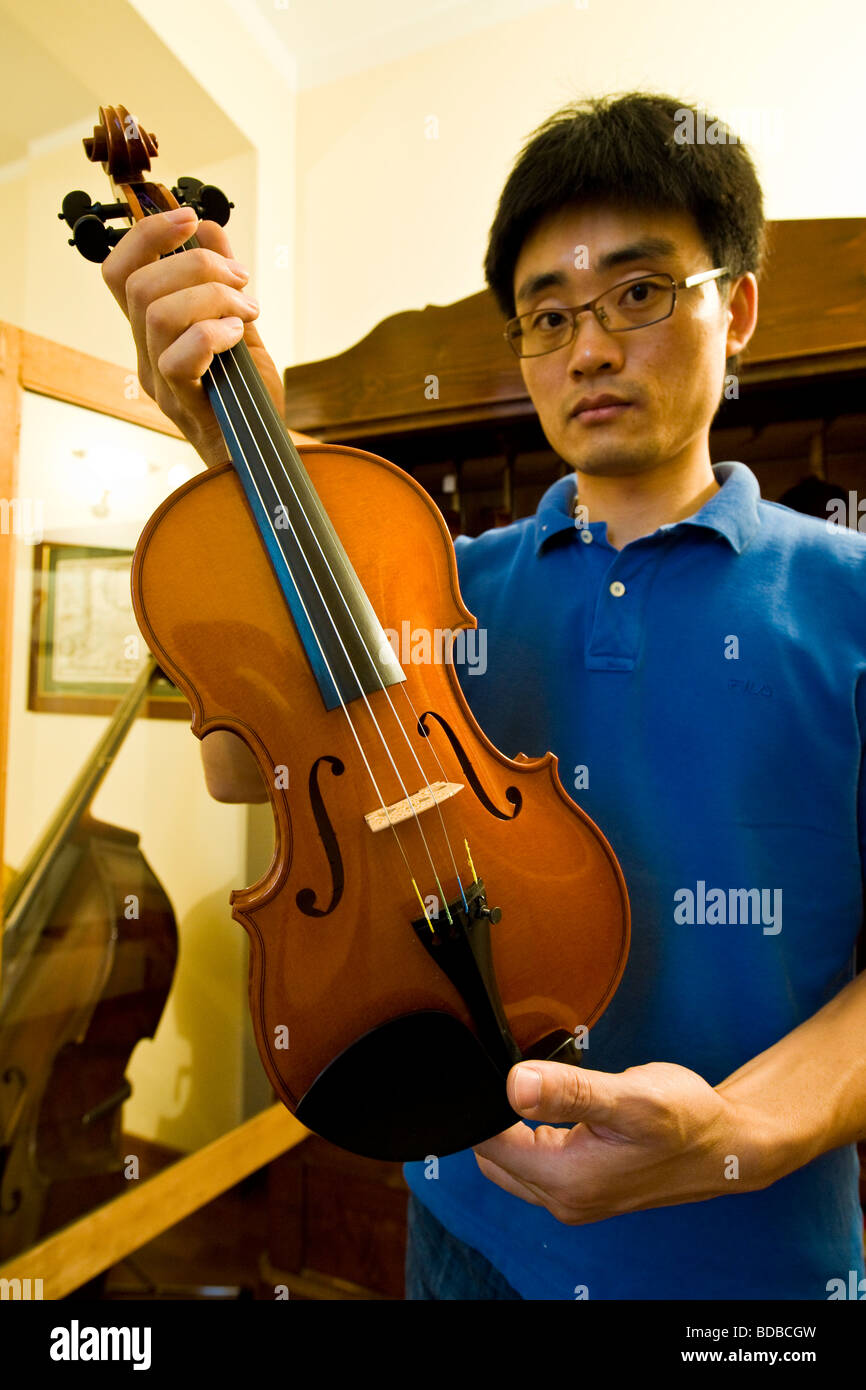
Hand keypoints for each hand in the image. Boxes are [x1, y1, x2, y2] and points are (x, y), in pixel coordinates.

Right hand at [101, 207, 282, 467]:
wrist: (265, 457)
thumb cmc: (250, 401)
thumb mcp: (239, 328)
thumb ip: (223, 283)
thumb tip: (211, 228)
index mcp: (152, 332)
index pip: (120, 272)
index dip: (147, 235)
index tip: (190, 218)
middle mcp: (146, 354)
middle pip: (141, 285)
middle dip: (198, 265)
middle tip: (242, 283)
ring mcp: (159, 380)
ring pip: (158, 314)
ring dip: (213, 297)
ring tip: (246, 312)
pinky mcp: (182, 403)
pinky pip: (178, 357)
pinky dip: (212, 333)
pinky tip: (238, 335)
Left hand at [472, 1059, 772, 1224]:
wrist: (727, 1146)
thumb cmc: (688, 1120)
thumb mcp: (630, 1096)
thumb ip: (569, 1091)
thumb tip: (514, 1084)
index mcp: (565, 1180)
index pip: (490, 1143)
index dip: (489, 1104)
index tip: (507, 1072)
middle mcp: (563, 1200)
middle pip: (496, 1154)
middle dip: (501, 1116)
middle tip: (532, 1076)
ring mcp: (574, 1199)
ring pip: (514, 1160)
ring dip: (517, 1126)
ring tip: (548, 1090)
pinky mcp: (584, 1189)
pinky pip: (537, 1163)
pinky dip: (535, 1136)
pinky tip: (558, 1110)